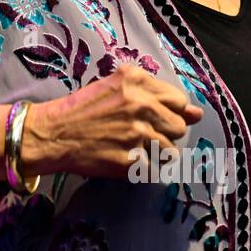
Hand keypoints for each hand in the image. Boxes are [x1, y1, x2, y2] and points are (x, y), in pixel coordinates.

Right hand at [22, 63, 203, 179]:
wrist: (53, 134)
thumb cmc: (83, 109)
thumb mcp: (116, 87)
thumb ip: (156, 94)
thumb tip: (197, 113)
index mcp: (136, 82)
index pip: (179, 101)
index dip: (171, 112)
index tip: (157, 118)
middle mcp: (140, 105)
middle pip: (178, 127)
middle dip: (165, 133)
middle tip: (141, 135)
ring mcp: (136, 134)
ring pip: (170, 150)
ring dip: (155, 153)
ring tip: (132, 148)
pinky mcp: (130, 160)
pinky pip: (153, 168)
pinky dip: (142, 168)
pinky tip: (125, 160)